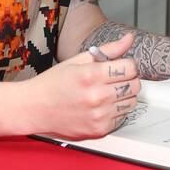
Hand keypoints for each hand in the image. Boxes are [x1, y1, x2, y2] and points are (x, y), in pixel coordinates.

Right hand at [25, 30, 140, 139]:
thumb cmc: (52, 84)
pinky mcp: (99, 130)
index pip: (130, 68)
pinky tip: (100, 107)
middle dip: (128, 80)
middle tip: (114, 80)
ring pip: (131, 103)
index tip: (119, 67)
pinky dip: (115, 112)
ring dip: (123, 97)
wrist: (34, 109)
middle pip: (135, 86)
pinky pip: (122, 118)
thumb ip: (107, 50)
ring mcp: (99, 115)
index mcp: (91, 75)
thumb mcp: (77, 60)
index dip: (127, 65)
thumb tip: (129, 39)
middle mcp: (97, 96)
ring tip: (105, 93)